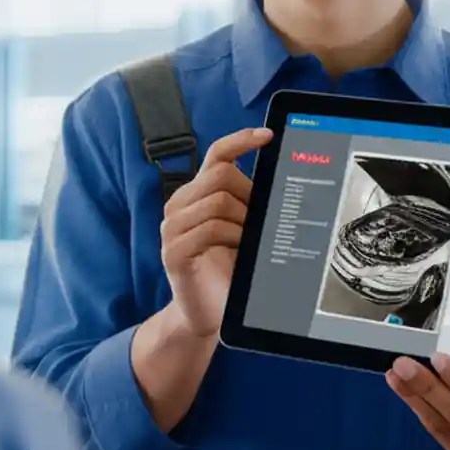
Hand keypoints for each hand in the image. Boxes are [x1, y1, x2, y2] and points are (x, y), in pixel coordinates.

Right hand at [160, 127, 272, 337]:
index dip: (240, 140)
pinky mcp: (173, 252)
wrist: (206, 313)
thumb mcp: (241, 230)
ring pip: (217, 201)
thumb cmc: (227, 270)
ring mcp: (172, 228)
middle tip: (259, 221)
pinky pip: (210, 229)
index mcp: (195, 195)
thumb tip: (277, 178)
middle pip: (219, 176)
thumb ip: (247, 204)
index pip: (215, 155)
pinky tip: (236, 251)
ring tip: (247, 243)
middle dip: (248, 195)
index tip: (267, 136)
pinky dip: (231, 238)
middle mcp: (179, 205)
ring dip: (242, 222)